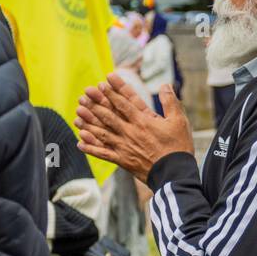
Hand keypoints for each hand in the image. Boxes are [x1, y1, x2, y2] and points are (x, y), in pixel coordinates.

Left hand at [75, 77, 192, 182]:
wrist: (174, 173)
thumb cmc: (178, 147)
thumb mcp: (179, 121)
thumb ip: (170, 102)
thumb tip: (165, 85)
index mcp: (143, 121)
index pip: (124, 103)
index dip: (112, 91)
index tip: (103, 81)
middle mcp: (130, 132)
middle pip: (108, 115)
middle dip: (95, 103)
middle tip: (84, 94)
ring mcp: (124, 147)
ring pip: (102, 132)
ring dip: (88, 122)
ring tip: (78, 113)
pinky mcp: (122, 161)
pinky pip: (103, 154)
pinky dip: (91, 148)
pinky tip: (80, 142)